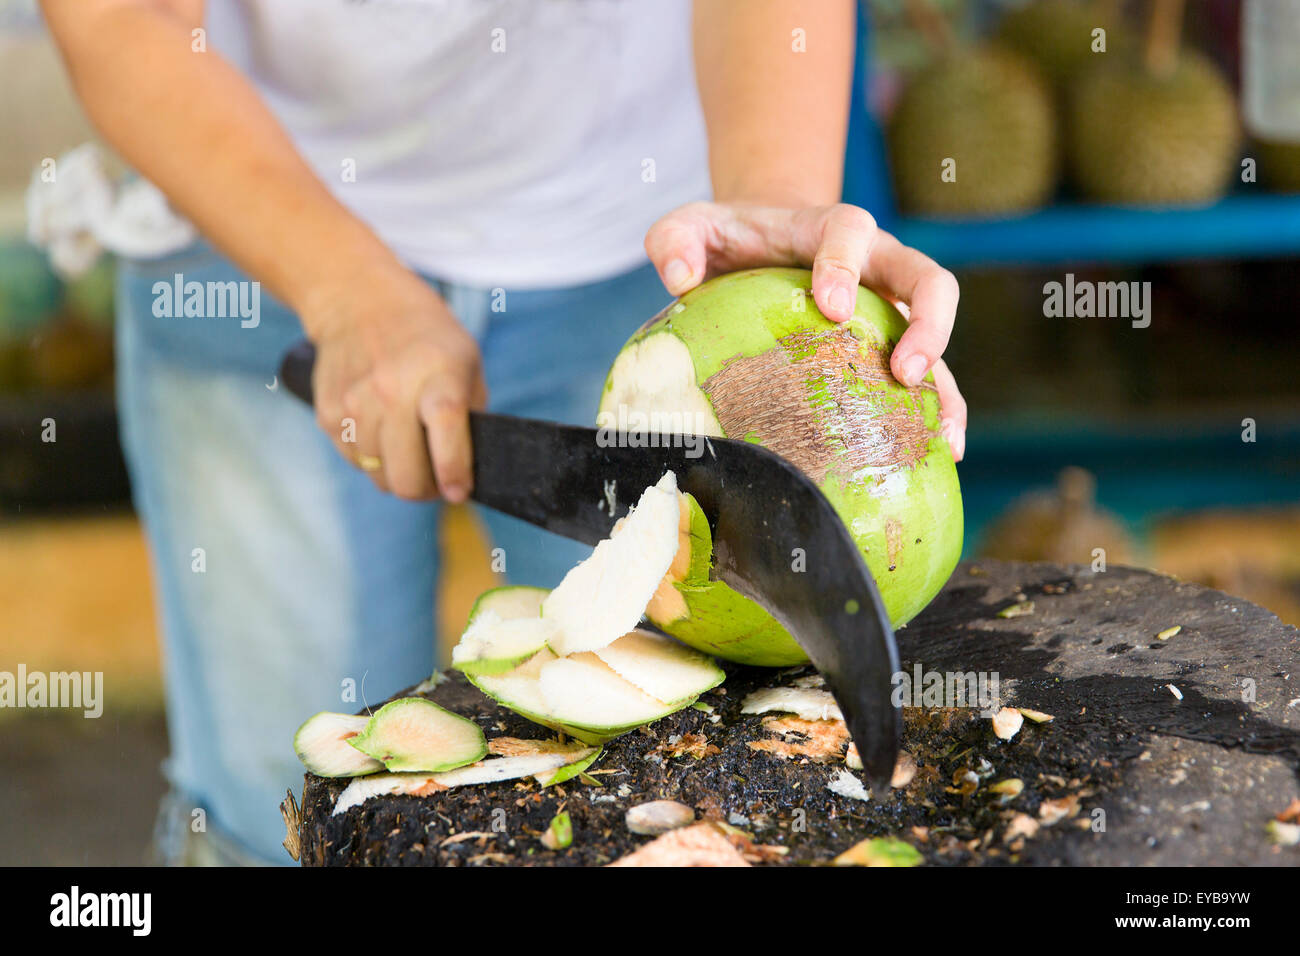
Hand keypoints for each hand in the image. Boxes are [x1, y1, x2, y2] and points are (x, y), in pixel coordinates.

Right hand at [299, 265, 486, 500]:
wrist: (358, 301)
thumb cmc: (426, 338)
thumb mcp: (466, 360)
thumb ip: (472, 412)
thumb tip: (472, 466)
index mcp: (436, 375)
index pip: (446, 429)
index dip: (453, 469)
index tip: (459, 491)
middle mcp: (392, 390)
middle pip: (406, 476)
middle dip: (427, 490)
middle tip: (438, 481)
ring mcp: (355, 404)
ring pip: (380, 477)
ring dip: (398, 474)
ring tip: (410, 449)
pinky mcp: (328, 414)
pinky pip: (356, 462)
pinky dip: (373, 459)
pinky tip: (383, 431)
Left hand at [644, 201, 965, 460]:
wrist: (762, 244)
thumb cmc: (728, 239)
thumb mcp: (690, 226)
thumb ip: (675, 239)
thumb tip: (678, 276)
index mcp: (829, 229)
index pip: (850, 231)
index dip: (846, 264)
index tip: (833, 308)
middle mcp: (877, 262)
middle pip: (926, 278)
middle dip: (926, 324)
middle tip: (905, 372)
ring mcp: (891, 305)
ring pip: (936, 334)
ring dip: (944, 385)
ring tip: (940, 438)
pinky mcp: (892, 344)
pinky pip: (928, 376)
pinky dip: (937, 412)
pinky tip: (938, 456)